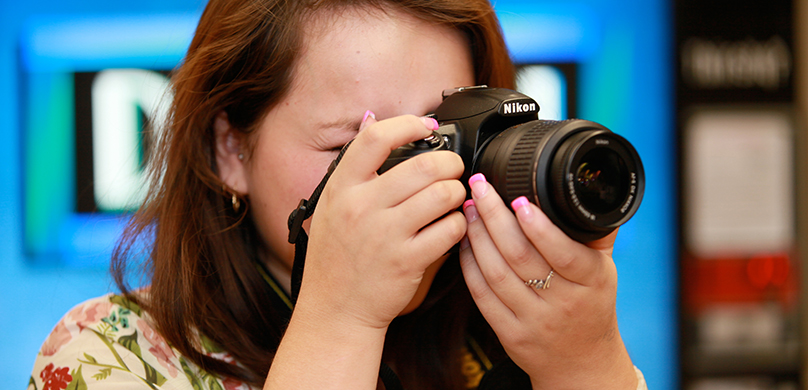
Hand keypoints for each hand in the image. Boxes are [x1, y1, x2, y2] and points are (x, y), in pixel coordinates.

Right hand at [299, 113, 467, 329]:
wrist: (335, 309)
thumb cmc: (335, 257)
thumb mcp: (331, 204)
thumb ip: (353, 164)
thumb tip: (370, 118)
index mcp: (341, 187)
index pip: (375, 138)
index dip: (408, 124)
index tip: (427, 126)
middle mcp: (361, 207)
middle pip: (423, 164)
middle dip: (450, 163)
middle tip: (453, 169)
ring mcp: (385, 234)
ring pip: (443, 194)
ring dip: (457, 192)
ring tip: (452, 199)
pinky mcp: (407, 261)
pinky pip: (450, 229)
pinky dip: (458, 224)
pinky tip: (450, 226)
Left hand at [459, 173, 636, 388]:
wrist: (582, 363)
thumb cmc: (591, 305)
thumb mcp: (605, 270)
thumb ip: (596, 232)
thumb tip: (588, 189)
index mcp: (591, 281)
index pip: (564, 253)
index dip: (538, 227)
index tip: (518, 199)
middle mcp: (563, 303)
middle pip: (520, 257)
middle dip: (495, 217)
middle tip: (480, 189)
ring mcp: (534, 321)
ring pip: (496, 274)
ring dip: (477, 237)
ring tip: (469, 209)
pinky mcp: (510, 335)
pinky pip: (482, 296)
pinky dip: (469, 266)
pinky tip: (464, 243)